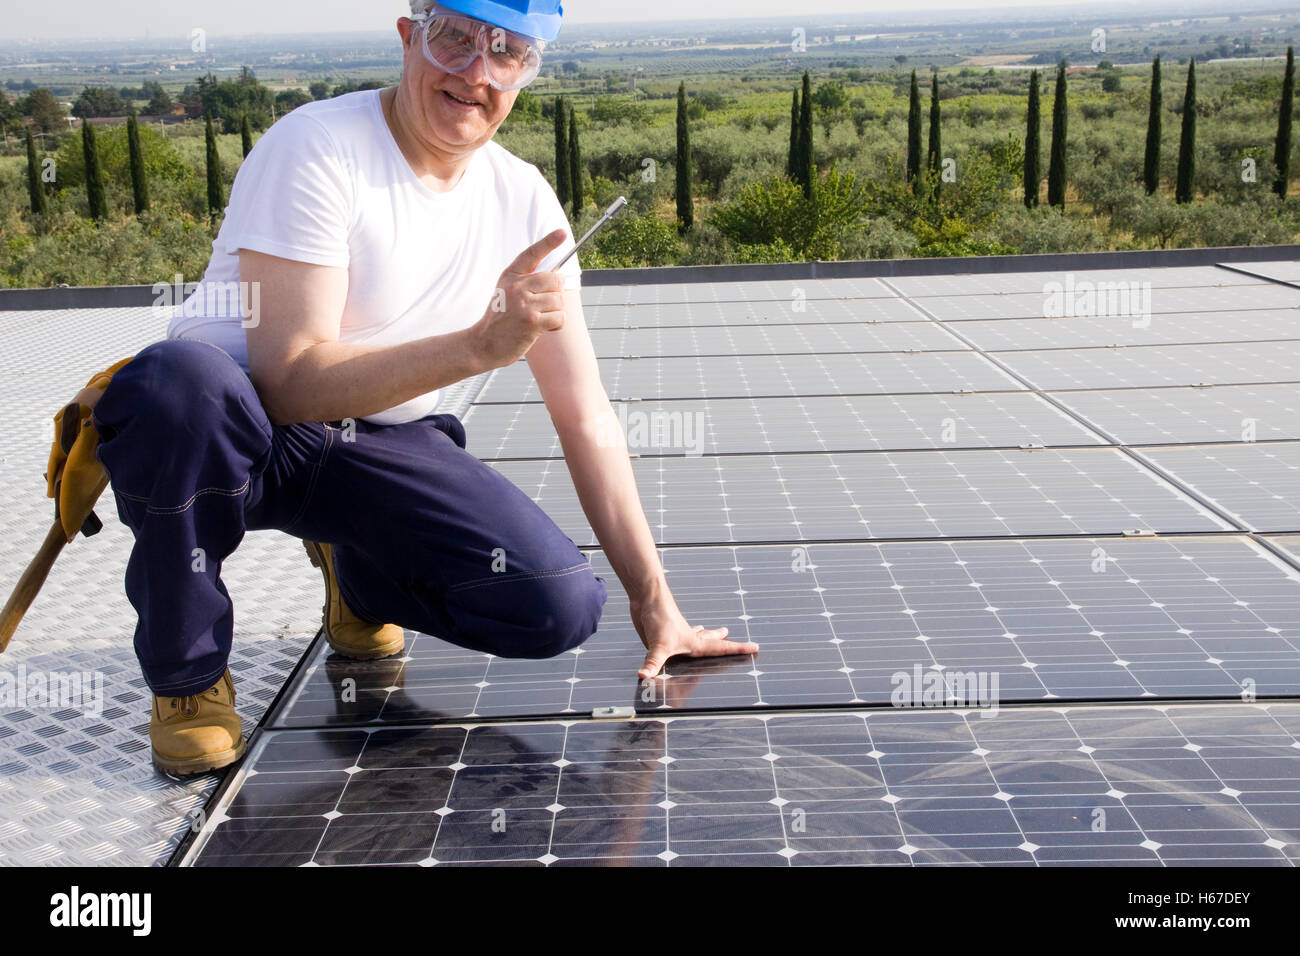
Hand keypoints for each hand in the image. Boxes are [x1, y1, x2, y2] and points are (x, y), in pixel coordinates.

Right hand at [470, 228, 567, 369]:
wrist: (483, 344)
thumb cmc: (500, 319)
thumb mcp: (506, 292)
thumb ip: (526, 282)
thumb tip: (557, 278)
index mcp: (510, 276)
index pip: (532, 254)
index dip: (548, 242)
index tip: (562, 232)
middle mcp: (516, 286)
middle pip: (556, 281)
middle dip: (555, 295)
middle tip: (541, 307)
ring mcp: (524, 304)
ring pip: (559, 301)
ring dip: (554, 313)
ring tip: (536, 320)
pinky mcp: (531, 322)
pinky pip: (560, 318)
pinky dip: (555, 325)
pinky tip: (541, 329)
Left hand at [631, 595, 758, 679]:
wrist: (647, 596)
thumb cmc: (659, 617)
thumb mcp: (658, 644)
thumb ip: (653, 662)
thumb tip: (643, 676)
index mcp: (694, 642)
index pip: (720, 648)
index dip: (738, 649)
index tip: (755, 647)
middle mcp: (687, 639)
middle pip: (709, 640)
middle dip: (721, 640)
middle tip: (729, 634)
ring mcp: (675, 636)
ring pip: (694, 636)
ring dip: (703, 635)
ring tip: (710, 631)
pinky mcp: (662, 634)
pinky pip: (674, 641)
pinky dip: (678, 641)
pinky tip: (673, 640)